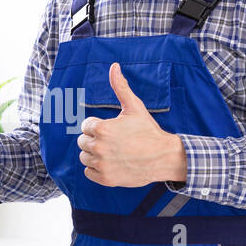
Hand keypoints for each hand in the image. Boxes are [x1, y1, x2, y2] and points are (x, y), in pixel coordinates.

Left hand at [77, 62, 185, 186]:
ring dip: (93, 154)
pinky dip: (96, 169)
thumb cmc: (148, 131)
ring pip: (84, 157)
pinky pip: (89, 173)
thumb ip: (120, 87)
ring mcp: (102, 164)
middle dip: (94, 139)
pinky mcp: (106, 178)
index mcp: (102, 128)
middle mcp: (99, 147)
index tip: (112, 129)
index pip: (86, 125)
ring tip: (111, 151)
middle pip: (82, 141)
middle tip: (112, 141)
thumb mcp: (134, 107)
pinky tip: (110, 163)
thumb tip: (114, 66)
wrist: (164, 157)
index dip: (98, 125)